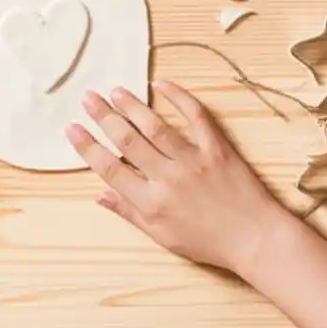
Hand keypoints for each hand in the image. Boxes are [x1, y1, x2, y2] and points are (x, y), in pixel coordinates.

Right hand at [65, 81, 292, 273]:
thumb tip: (100, 195)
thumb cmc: (208, 242)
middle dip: (104, 117)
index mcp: (151, 202)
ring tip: (115, 91)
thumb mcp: (162, 237)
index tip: (72, 129)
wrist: (255, 239)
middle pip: (128, 141)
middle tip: (88, 98)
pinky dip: (178, 97)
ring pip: (155, 126)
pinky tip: (161, 85)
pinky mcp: (216, 148)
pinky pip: (195, 117)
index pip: (110, 169)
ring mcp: (192, 160)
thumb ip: (130, 213)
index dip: (88, 148)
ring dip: (132, 106)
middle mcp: (168, 178)